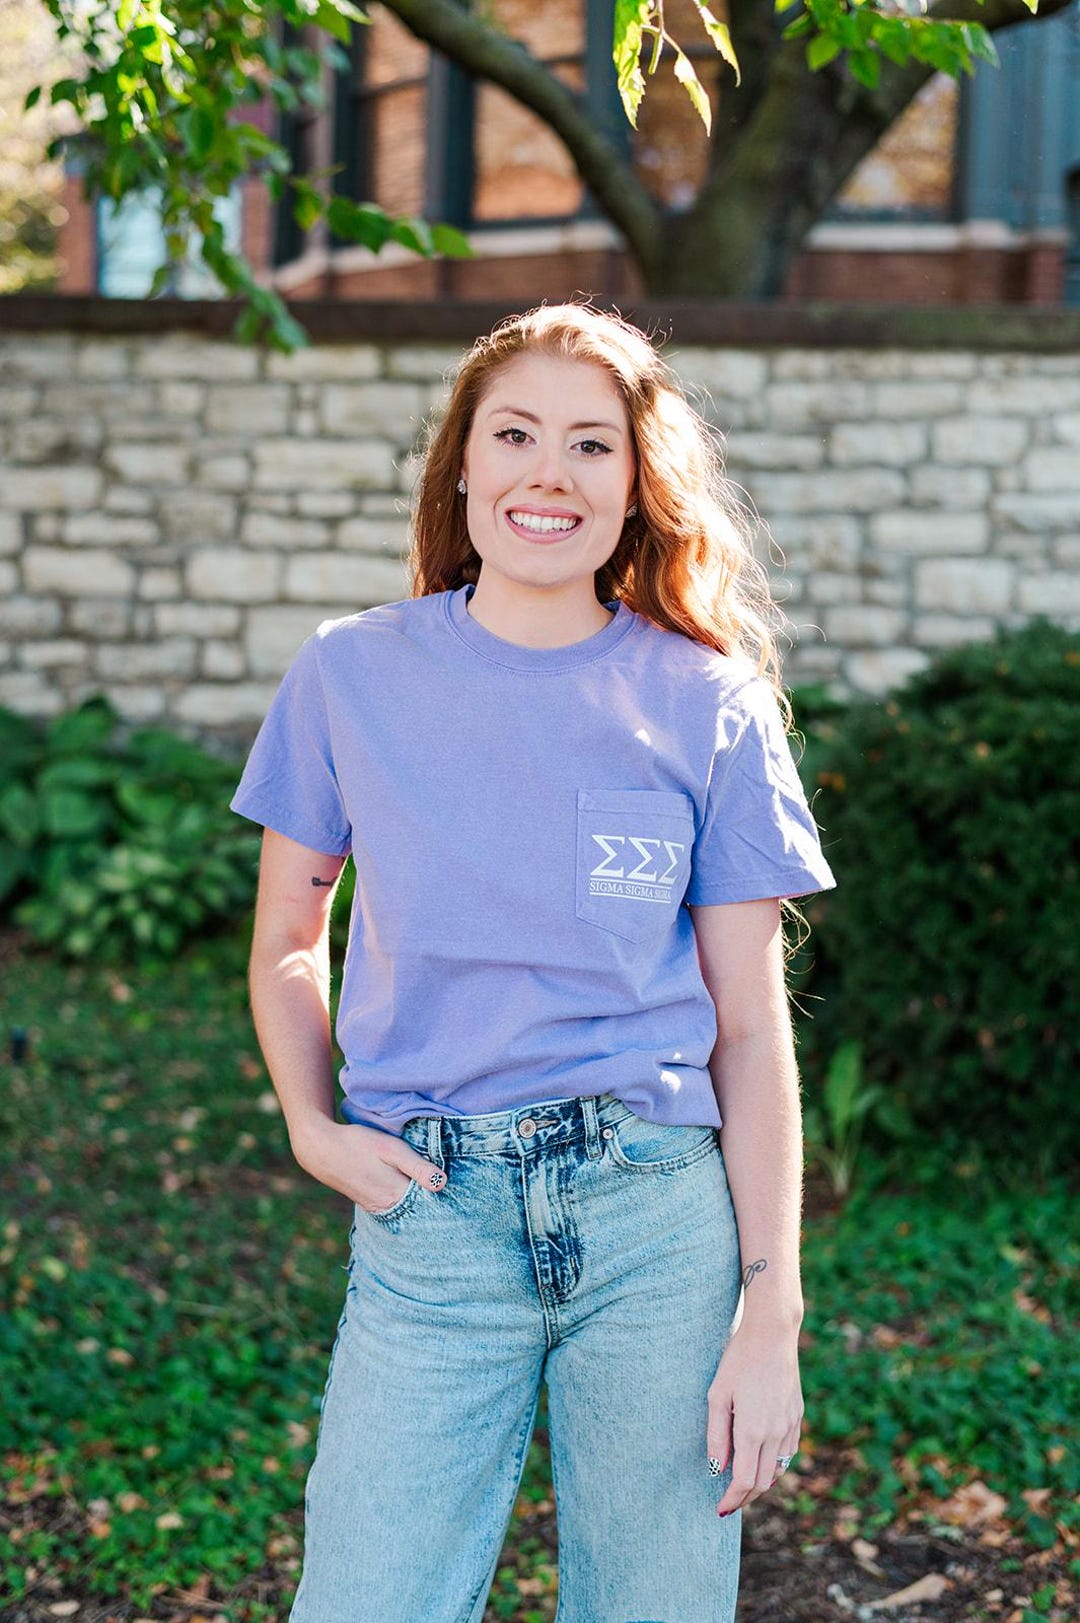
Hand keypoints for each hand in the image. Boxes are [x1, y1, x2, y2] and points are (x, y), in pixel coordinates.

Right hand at [291, 1117, 447, 1213]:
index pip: (430, 1205)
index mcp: (396, 1195)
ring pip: (408, 1210)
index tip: (460, 1193)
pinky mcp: (370, 1203)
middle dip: (436, 1204)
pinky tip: (414, 1192)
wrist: (322, 1149)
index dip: (446, 1198)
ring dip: (421, 1203)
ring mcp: (377, 1207)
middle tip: (455, 1196)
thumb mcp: (391, 1149)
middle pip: (420, 1211)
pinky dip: (407, 1202)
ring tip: (437, 1193)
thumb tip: (443, 1184)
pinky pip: (395, 1207)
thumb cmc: (358, 1144)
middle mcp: (388, 1207)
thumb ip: (417, 1166)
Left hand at [707, 1321, 802, 1516]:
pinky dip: (775, 1466)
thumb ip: (717, 1435)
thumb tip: (717, 1469)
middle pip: (763, 1483)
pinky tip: (762, 1461)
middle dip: (745, 1497)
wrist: (772, 1334)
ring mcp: (790, 1426)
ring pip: (778, 1471)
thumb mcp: (717, 1395)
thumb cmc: (738, 1361)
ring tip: (743, 1486)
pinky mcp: (797, 1417)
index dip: (732, 1499)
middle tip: (729, 1502)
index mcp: (753, 1431)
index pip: (744, 1481)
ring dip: (761, 1484)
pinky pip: (788, 1453)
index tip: (720, 1508)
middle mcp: (775, 1434)